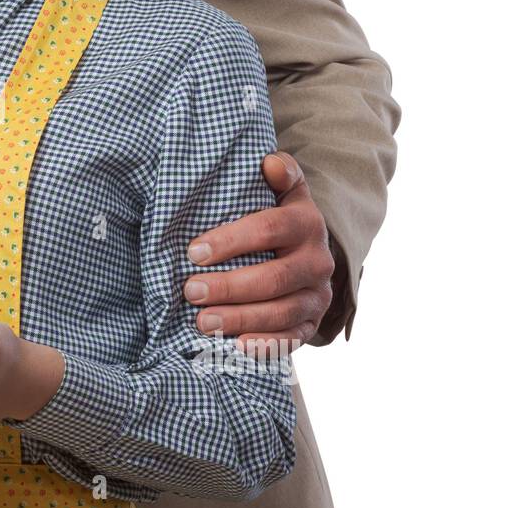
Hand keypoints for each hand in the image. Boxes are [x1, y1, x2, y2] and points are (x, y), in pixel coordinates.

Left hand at [183, 151, 334, 354]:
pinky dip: (264, 344)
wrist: (309, 254)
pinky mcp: (311, 323)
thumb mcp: (282, 194)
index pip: (270, 229)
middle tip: (190, 291)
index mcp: (307, 223)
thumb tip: (269, 161)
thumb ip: (280, 174)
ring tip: (201, 322)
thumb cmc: (278, 221)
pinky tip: (235, 346)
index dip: (231, 240)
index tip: (194, 251)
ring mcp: (317, 296)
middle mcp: (318, 262)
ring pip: (280, 312)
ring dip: (239, 318)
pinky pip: (291, 339)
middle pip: (273, 277)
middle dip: (229, 286)